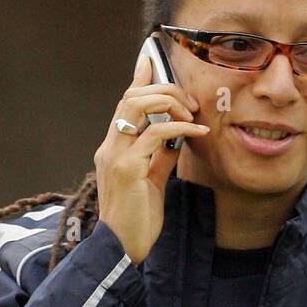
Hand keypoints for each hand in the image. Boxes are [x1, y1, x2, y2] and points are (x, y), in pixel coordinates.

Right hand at [94, 51, 208, 263]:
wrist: (123, 249)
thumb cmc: (137, 219)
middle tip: (191, 103)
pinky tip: (197, 132)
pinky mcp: (127, 168)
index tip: (152, 58)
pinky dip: (179, 128)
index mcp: (114, 147)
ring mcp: (115, 155)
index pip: (125, 102)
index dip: (139, 77)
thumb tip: (177, 138)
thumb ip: (160, 157)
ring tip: (191, 115)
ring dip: (169, 102)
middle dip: (165, 89)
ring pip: (136, 105)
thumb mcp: (152, 181)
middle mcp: (110, 145)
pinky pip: (154, 135)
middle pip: (132, 96)